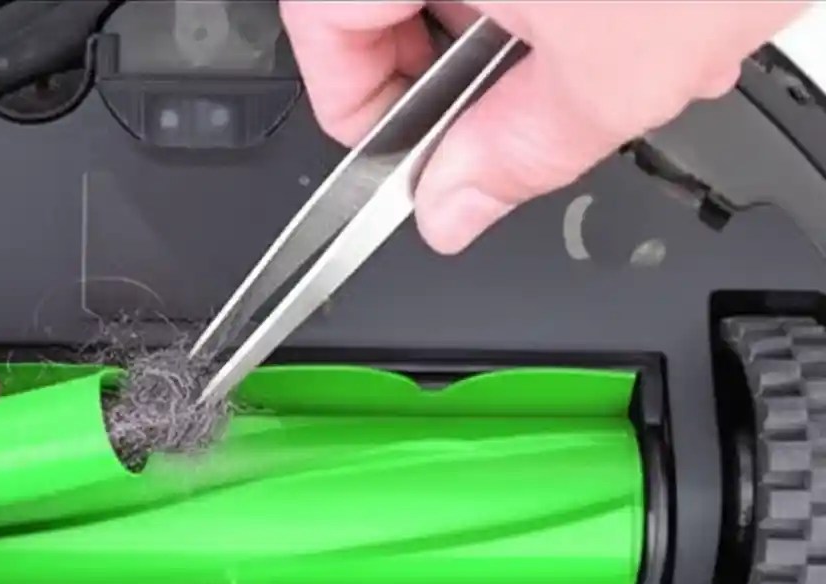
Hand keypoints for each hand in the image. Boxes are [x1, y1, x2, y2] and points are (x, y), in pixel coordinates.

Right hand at [281, 1, 807, 253]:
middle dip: (450, 75)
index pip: (320, 28)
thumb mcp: (610, 75)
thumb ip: (512, 156)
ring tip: (593, 64)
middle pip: (385, 0)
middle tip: (499, 120)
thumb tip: (450, 207)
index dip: (357, 111)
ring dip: (514, 31)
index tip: (403, 156)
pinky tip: (620, 15)